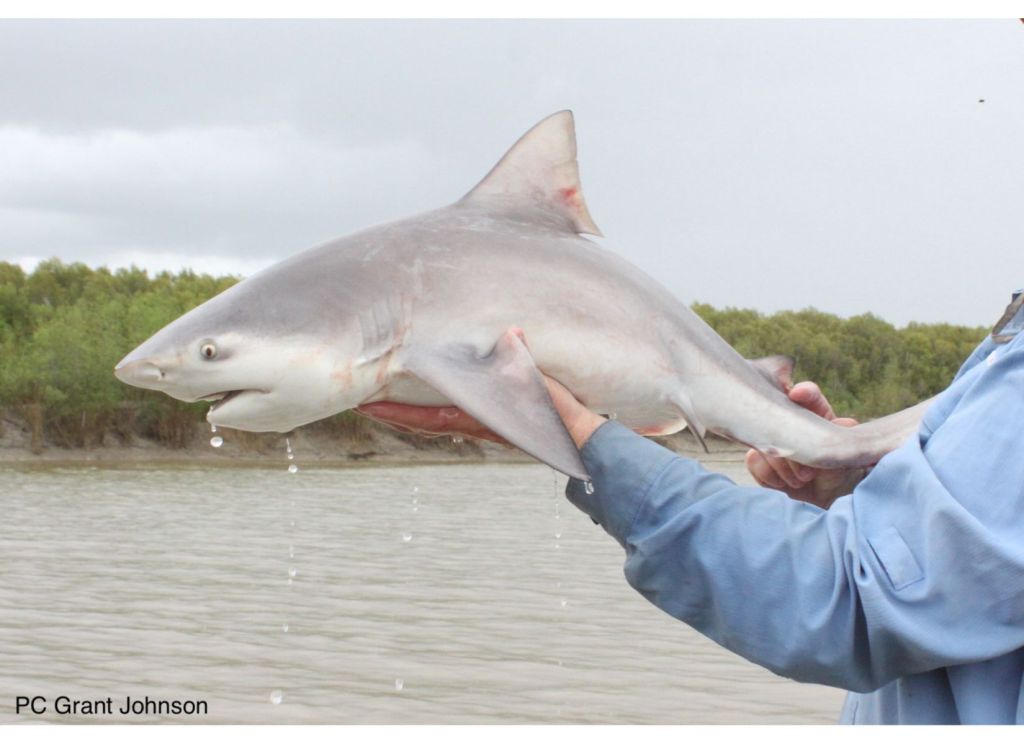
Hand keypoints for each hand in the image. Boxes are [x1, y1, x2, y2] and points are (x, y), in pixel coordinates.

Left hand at [355, 329, 605, 449]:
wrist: (591, 449)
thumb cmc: (569, 420)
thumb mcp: (549, 391)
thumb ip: (529, 366)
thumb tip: (512, 333)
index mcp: (483, 421)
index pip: (431, 416)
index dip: (398, 411)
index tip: (368, 404)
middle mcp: (478, 425)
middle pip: (425, 419)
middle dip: (393, 409)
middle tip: (362, 395)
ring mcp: (485, 424)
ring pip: (437, 417)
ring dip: (410, 408)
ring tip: (385, 392)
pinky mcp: (495, 420)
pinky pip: (455, 412)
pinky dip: (434, 405)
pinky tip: (431, 393)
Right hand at [744, 381, 865, 508]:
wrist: (824, 497)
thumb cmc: (839, 472)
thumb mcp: (845, 460)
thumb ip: (843, 443)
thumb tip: (846, 423)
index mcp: (815, 412)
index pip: (808, 394)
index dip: (803, 392)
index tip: (798, 394)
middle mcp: (789, 419)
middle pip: (778, 423)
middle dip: (793, 454)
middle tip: (808, 474)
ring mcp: (771, 437)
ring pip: (765, 445)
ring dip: (783, 469)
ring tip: (801, 481)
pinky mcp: (758, 455)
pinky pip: (753, 461)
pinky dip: (769, 477)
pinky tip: (783, 484)